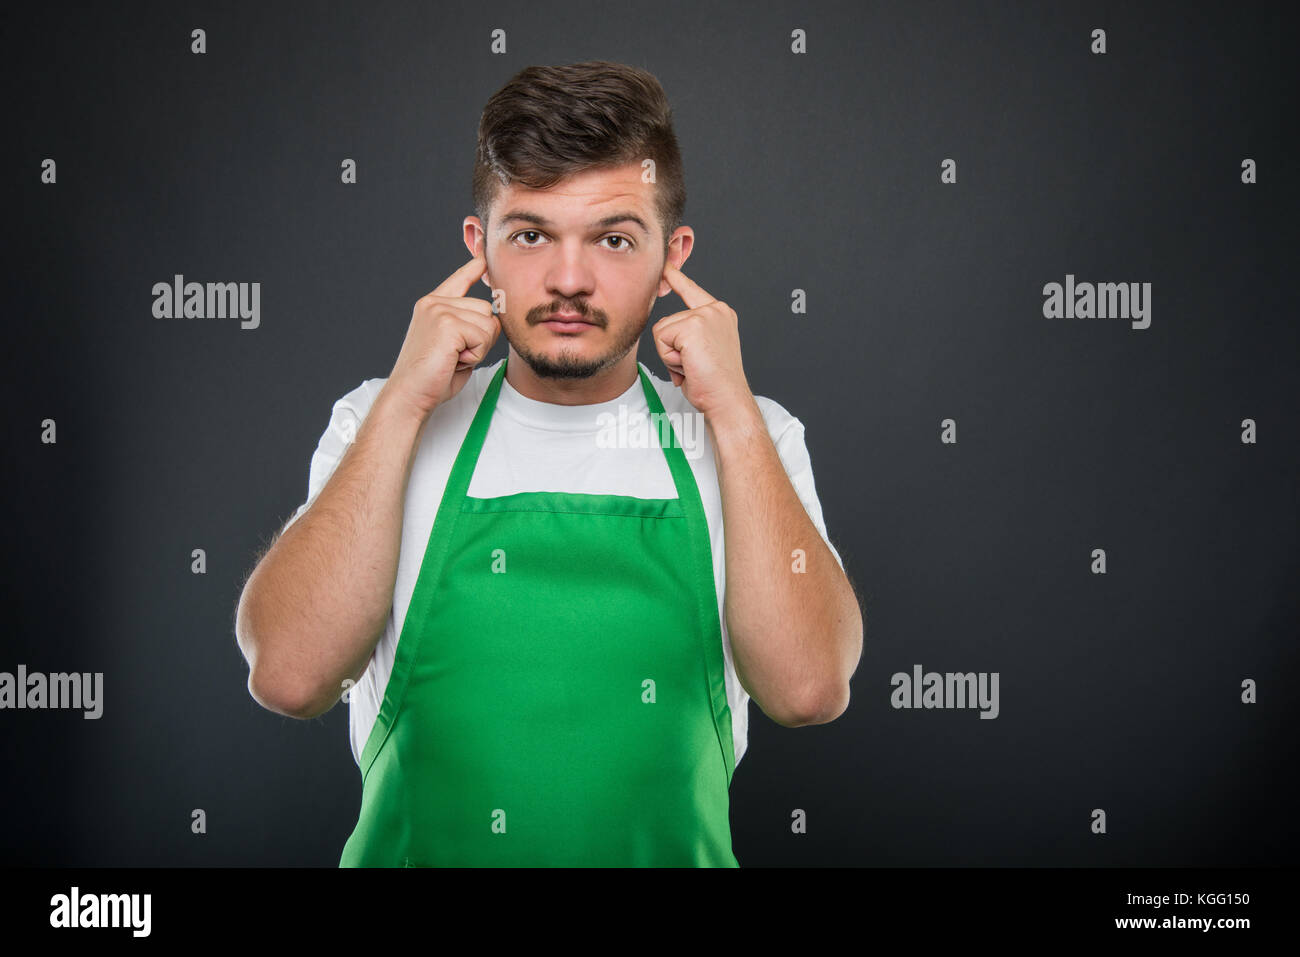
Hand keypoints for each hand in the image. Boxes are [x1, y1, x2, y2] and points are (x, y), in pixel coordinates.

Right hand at [385, 255, 499, 417]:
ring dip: (479, 347)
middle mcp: (435, 303)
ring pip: (488, 322)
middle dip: (482, 337)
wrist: (410, 395)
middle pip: (487, 308)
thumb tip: (494, 316)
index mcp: (433, 305)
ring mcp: (439, 310)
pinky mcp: (447, 323)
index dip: (475, 266)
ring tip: (454, 358)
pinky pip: (483, 335)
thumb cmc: (432, 377)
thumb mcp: (454, 345)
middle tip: (456, 354)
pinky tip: (454, 360)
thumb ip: (468, 326)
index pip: (460, 278)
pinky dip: (475, 354)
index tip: (485, 252)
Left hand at [652, 262, 753, 420]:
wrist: (726, 398)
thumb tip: (667, 334)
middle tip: (694, 365)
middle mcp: (714, 310)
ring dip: (670, 355)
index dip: (676, 278)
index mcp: (719, 314)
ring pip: (662, 332)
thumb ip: (689, 334)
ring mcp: (704, 316)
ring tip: (693, 365)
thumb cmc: (715, 383)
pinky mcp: (692, 326)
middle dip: (672, 350)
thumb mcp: (703, 350)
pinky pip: (661, 339)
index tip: (665, 265)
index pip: (691, 291)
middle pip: (667, 322)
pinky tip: (689, 364)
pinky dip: (670, 358)